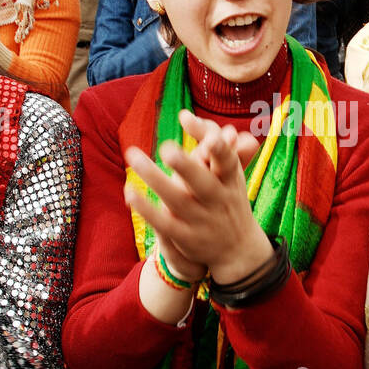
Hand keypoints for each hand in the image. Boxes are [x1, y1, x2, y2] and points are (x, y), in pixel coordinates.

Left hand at [123, 111, 270, 284]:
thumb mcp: (232, 176)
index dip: (214, 143)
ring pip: (176, 200)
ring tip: (133, 157)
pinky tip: (129, 192)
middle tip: (166, 148)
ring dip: (155, 179)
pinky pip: (163, 223)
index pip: (226, 159)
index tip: (188, 119)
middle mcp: (218, 200)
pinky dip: (146, 209)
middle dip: (186, 166)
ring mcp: (201, 220)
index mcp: (231, 181)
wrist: (239, 250)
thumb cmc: (229, 200)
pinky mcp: (185, 237)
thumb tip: (213, 125)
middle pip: (202, 182)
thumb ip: (223, 150)